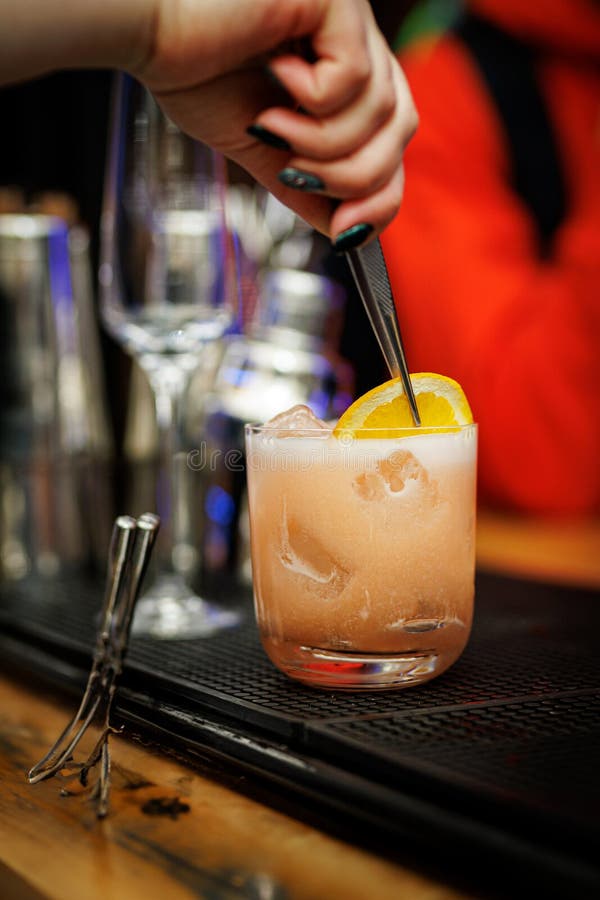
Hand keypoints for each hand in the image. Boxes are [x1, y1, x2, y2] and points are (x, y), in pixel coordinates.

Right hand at [136, 0, 416, 245]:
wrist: (144, 27)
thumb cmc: (190, 68)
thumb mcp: (260, 145)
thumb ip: (305, 182)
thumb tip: (341, 231)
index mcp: (343, 68)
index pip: (393, 139)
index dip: (380, 195)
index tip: (345, 233)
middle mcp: (356, 36)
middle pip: (400, 128)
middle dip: (355, 177)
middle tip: (297, 179)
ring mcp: (350, 13)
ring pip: (382, 109)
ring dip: (323, 142)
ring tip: (271, 126)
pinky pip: (357, 76)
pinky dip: (316, 101)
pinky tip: (275, 76)